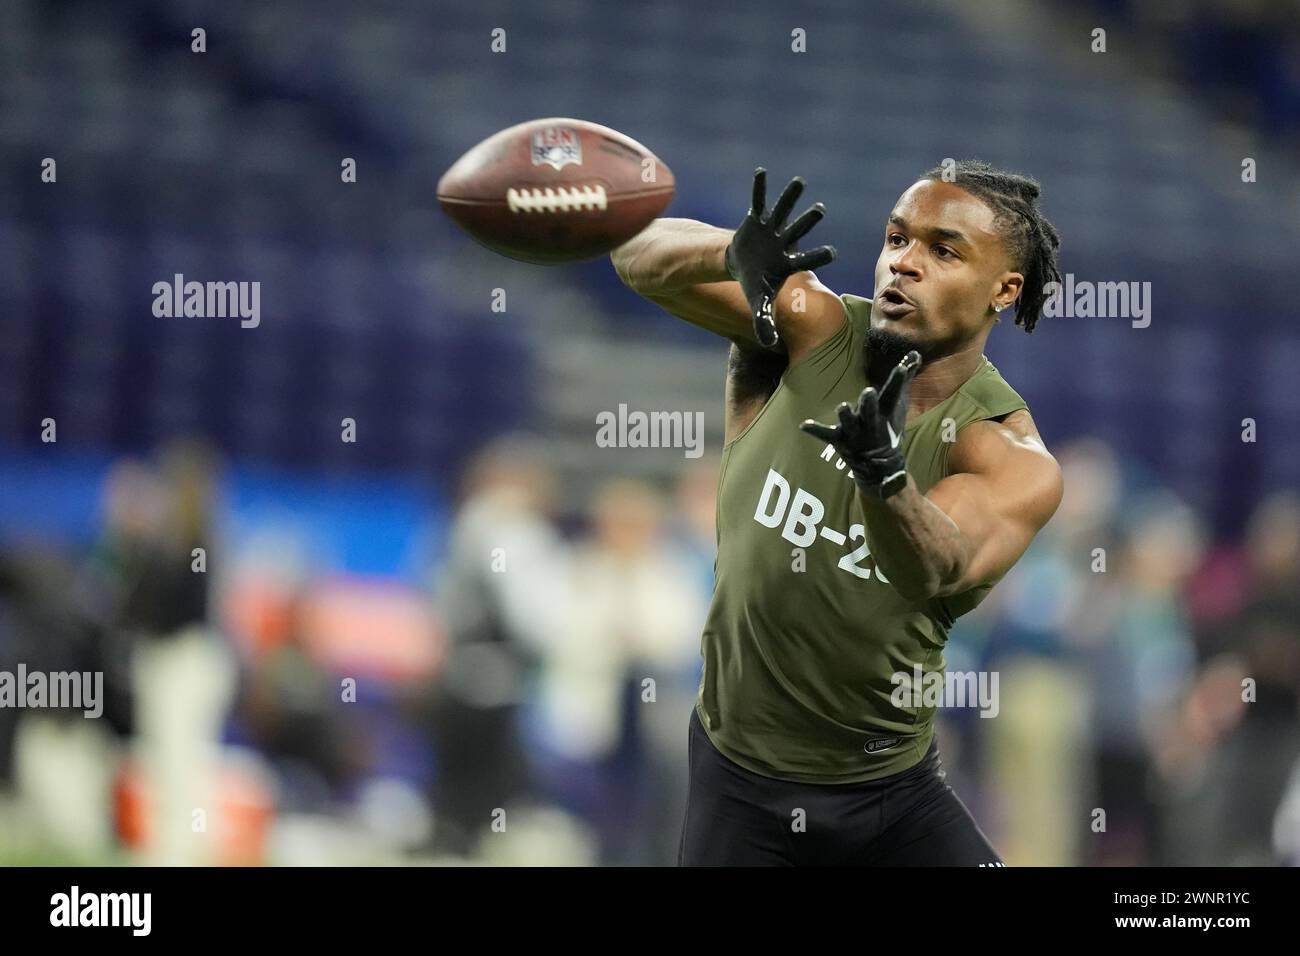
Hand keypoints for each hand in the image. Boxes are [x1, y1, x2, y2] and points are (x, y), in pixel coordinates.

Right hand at [725, 167, 835, 347]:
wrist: (743, 264)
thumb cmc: (757, 284)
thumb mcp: (759, 303)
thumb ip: (765, 323)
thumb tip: (770, 344)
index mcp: (788, 262)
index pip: (807, 259)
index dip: (819, 255)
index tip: (833, 252)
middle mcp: (784, 243)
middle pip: (798, 230)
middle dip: (808, 221)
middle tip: (820, 210)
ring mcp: (772, 229)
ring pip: (783, 211)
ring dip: (790, 196)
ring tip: (799, 181)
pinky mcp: (757, 219)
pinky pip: (757, 201)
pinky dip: (758, 187)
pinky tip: (760, 172)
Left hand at [799, 351, 921, 497]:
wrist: (881, 465)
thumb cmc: (889, 427)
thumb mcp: (898, 404)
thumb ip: (905, 378)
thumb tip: (914, 353)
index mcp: (885, 412)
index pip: (893, 393)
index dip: (898, 380)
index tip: (903, 367)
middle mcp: (870, 422)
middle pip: (870, 411)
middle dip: (869, 403)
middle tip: (869, 392)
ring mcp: (854, 432)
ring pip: (849, 423)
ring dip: (846, 416)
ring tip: (843, 407)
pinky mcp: (839, 439)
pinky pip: (825, 434)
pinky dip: (815, 430)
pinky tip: (803, 425)